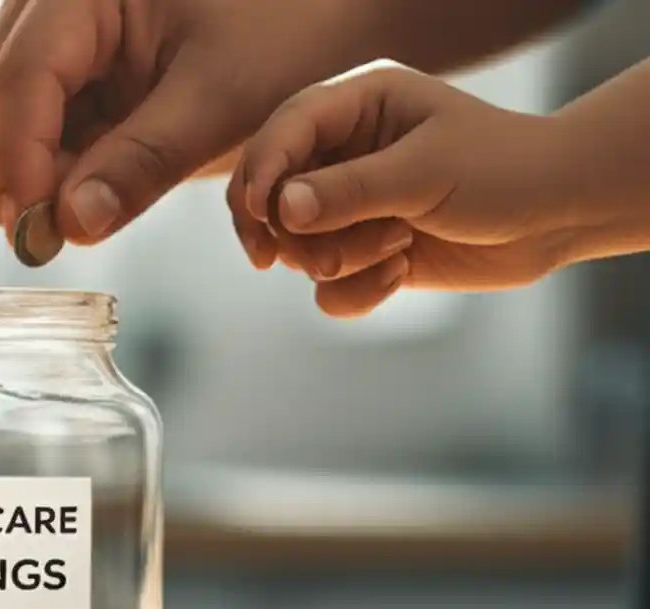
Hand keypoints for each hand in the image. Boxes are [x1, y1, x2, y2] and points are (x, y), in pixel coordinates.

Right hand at [0, 0, 363, 249]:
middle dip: (15, 179)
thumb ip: (141, 162)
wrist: (324, 5)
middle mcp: (43, 6)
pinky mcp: (60, 72)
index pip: (16, 84)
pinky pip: (20, 133)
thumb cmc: (290, 25)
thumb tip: (66, 229)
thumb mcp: (223, 98)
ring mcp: (44, 38)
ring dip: (25, 182)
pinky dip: (45, 173)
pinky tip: (95, 186)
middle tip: (73, 230)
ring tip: (95, 204)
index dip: (21, 168)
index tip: (43, 238)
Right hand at [228, 62, 576, 316]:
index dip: (262, 170)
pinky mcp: (362, 252)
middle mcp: (343, 153)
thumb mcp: (425, 172)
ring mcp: (349, 206)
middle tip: (315, 259)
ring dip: (343, 258)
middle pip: (268, 195)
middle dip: (292, 233)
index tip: (261, 213)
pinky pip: (326, 287)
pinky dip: (358, 290)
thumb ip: (350, 190)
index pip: (283, 131)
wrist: (557, 215)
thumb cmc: (502, 170)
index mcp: (356, 107)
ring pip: (298, 248)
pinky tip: (401, 272)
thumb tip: (283, 210)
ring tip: (397, 246)